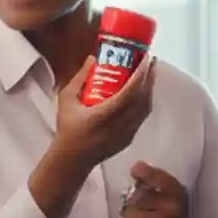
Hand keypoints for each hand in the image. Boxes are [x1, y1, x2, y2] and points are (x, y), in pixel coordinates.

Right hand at [52, 54, 156, 169]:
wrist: (73, 159)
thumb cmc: (67, 128)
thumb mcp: (67, 100)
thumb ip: (80, 78)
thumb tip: (93, 58)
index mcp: (104, 115)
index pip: (129, 93)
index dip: (140, 75)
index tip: (145, 58)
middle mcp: (119, 125)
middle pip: (142, 99)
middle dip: (149, 77)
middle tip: (150, 60)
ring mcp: (127, 134)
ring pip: (145, 108)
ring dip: (149, 89)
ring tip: (149, 72)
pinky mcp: (129, 138)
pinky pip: (142, 116)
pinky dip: (145, 101)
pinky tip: (142, 91)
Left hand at [120, 161, 207, 217]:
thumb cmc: (174, 213)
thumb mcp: (171, 193)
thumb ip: (155, 180)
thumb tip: (135, 172)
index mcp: (178, 192)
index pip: (159, 177)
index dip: (144, 172)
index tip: (135, 171)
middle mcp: (173, 208)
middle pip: (135, 197)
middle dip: (133, 201)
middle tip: (140, 206)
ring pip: (128, 213)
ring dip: (130, 216)